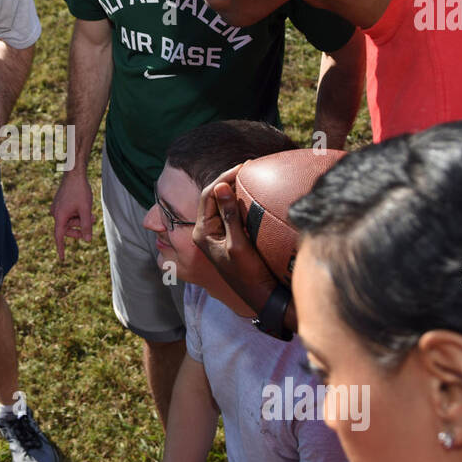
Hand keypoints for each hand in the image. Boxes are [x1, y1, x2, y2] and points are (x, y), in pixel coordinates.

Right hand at [50, 170, 92, 260]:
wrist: (74, 173)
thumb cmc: (80, 191)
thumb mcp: (86, 210)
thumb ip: (86, 226)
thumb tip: (87, 241)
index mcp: (59, 216)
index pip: (59, 236)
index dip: (61, 248)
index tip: (62, 259)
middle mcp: (55, 213)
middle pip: (66, 229)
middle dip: (79, 229)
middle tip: (92, 223)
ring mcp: (57, 207)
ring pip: (69, 221)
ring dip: (79, 221)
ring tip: (91, 216)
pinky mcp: (59, 203)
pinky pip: (68, 214)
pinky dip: (76, 215)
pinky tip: (84, 208)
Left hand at [192, 168, 280, 311]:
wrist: (259, 295)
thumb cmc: (247, 273)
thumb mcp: (238, 244)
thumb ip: (229, 215)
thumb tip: (222, 186)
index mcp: (201, 232)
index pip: (207, 195)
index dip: (223, 179)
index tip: (242, 167)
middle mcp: (206, 231)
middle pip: (212, 197)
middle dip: (228, 180)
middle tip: (248, 166)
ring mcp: (217, 233)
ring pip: (221, 203)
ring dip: (233, 189)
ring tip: (250, 174)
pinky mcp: (228, 236)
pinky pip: (230, 213)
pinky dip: (239, 201)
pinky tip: (252, 192)